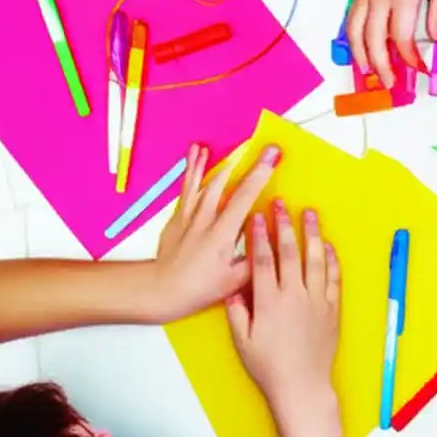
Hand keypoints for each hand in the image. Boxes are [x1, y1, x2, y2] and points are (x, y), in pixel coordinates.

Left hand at [153, 143, 280, 320]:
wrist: (160, 289)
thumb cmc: (196, 288)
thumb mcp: (235, 281)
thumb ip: (257, 258)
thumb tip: (275, 242)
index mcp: (221, 235)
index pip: (244, 197)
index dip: (260, 175)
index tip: (272, 158)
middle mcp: (204, 220)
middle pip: (226, 184)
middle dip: (247, 163)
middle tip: (264, 149)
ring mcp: (189, 216)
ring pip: (204, 183)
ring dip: (218, 163)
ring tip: (229, 146)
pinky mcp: (179, 217)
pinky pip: (187, 188)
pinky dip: (192, 171)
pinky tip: (195, 157)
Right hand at [226, 201, 340, 407]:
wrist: (302, 386)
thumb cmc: (269, 367)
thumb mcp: (242, 341)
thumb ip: (237, 311)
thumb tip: (234, 288)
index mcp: (269, 302)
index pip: (263, 260)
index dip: (258, 236)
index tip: (256, 217)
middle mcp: (295, 296)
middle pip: (290, 252)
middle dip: (284, 225)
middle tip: (280, 204)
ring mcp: (316, 301)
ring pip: (315, 259)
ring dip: (312, 234)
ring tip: (309, 213)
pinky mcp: (332, 309)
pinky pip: (333, 277)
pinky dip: (331, 259)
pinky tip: (328, 245)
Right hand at [347, 0, 436, 87]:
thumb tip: (434, 38)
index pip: (402, 39)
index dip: (409, 58)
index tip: (420, 69)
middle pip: (372, 40)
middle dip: (380, 65)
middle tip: (389, 83)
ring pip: (354, 28)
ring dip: (358, 52)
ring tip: (366, 70)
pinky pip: (352, 14)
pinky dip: (353, 33)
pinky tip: (359, 42)